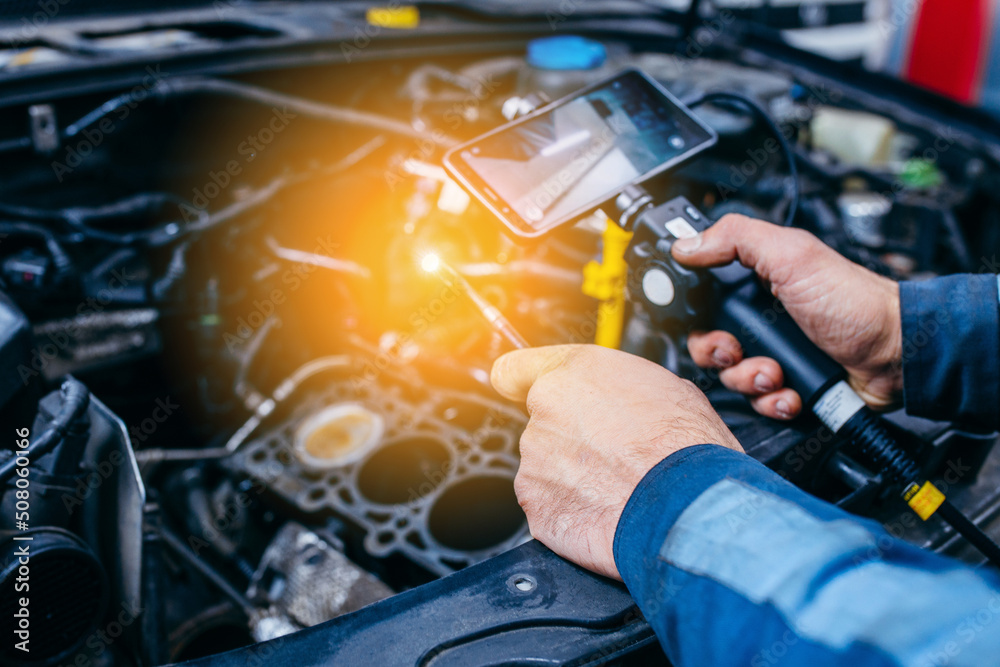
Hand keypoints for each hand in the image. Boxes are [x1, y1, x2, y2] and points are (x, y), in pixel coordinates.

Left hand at [491, 344, 741, 579]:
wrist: (685, 503)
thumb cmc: (684, 445)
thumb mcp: (665, 386)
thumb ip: (619, 386)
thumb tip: (621, 397)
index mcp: (573, 372)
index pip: (514, 369)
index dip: (518, 383)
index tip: (520, 391)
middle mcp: (544, 409)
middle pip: (543, 424)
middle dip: (570, 440)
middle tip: (612, 455)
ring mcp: (535, 458)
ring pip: (545, 466)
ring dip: (571, 477)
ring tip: (617, 486)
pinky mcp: (534, 502)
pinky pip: (547, 503)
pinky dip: (569, 510)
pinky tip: (604, 509)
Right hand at [671, 214, 902, 418]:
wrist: (897, 355)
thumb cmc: (856, 301)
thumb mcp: (793, 255)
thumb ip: (736, 239)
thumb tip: (686, 243)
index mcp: (755, 284)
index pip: (701, 298)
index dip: (692, 312)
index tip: (699, 318)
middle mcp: (760, 319)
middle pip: (707, 342)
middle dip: (718, 352)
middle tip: (736, 350)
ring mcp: (773, 353)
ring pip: (730, 376)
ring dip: (749, 378)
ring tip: (776, 372)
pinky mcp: (787, 385)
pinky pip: (758, 401)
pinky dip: (772, 400)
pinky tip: (791, 391)